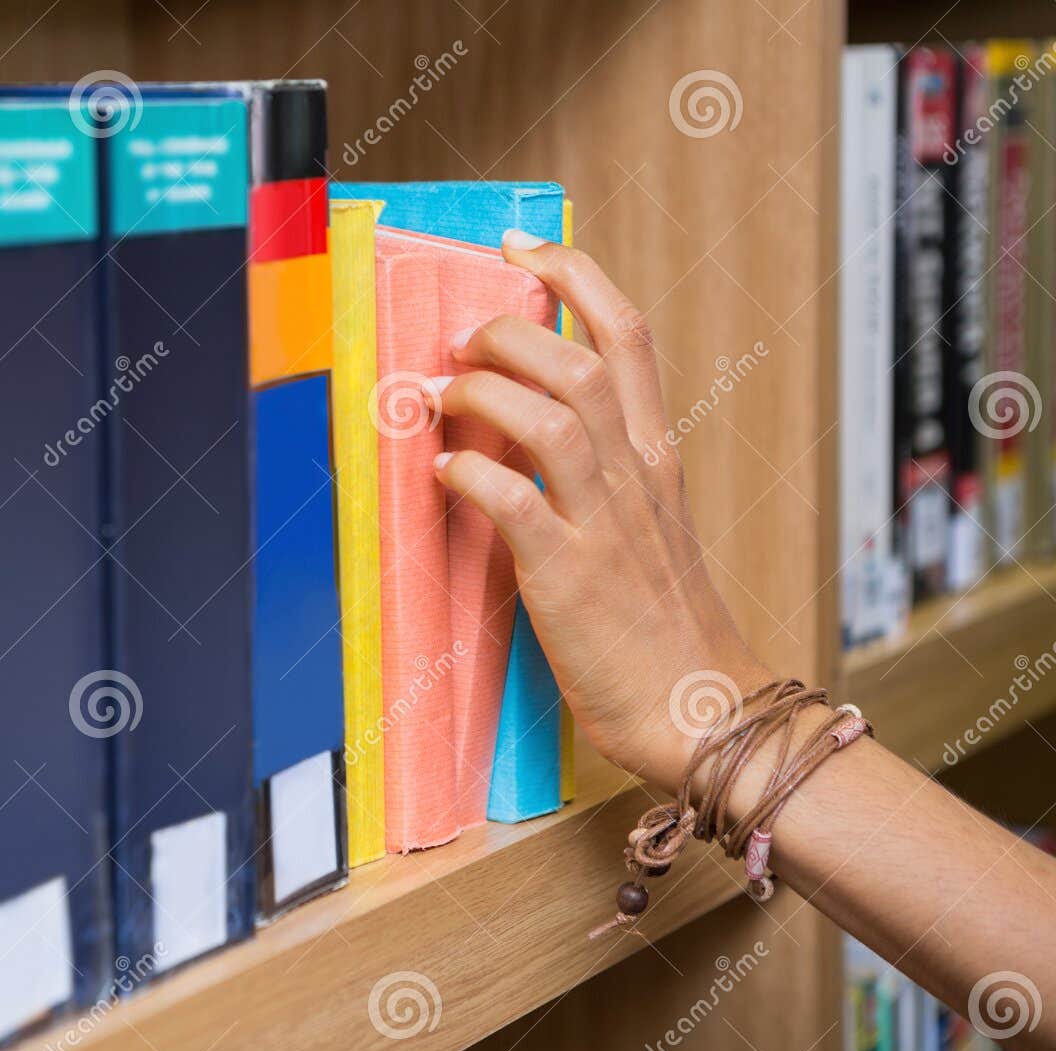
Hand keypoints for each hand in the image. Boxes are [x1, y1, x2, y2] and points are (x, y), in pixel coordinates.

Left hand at [433, 231, 771, 794]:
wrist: (699, 710)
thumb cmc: (663, 623)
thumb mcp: (647, 525)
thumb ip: (600, 471)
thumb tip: (525, 426)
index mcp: (656, 456)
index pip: (628, 335)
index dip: (574, 277)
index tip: (524, 248)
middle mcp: (636, 476)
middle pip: (583, 360)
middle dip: (512, 329)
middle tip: (462, 339)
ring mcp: (607, 524)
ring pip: (554, 416)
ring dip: (486, 391)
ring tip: (442, 395)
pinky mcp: (571, 576)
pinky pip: (514, 500)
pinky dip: (472, 472)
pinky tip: (443, 469)